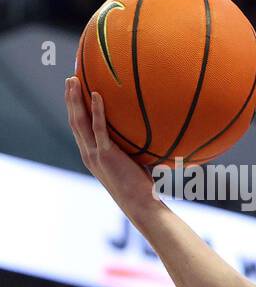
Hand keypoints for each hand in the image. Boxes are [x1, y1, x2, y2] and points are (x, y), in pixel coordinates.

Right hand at [64, 77, 156, 210]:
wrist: (141, 205)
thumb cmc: (142, 190)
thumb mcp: (136, 166)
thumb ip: (137, 150)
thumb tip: (155, 137)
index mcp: (92, 156)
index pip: (79, 130)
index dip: (74, 112)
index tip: (74, 95)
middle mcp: (89, 154)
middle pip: (74, 121)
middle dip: (70, 100)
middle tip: (70, 80)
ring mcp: (95, 155)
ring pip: (79, 122)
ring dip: (75, 100)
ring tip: (73, 81)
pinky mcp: (106, 155)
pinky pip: (99, 128)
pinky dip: (96, 110)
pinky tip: (97, 94)